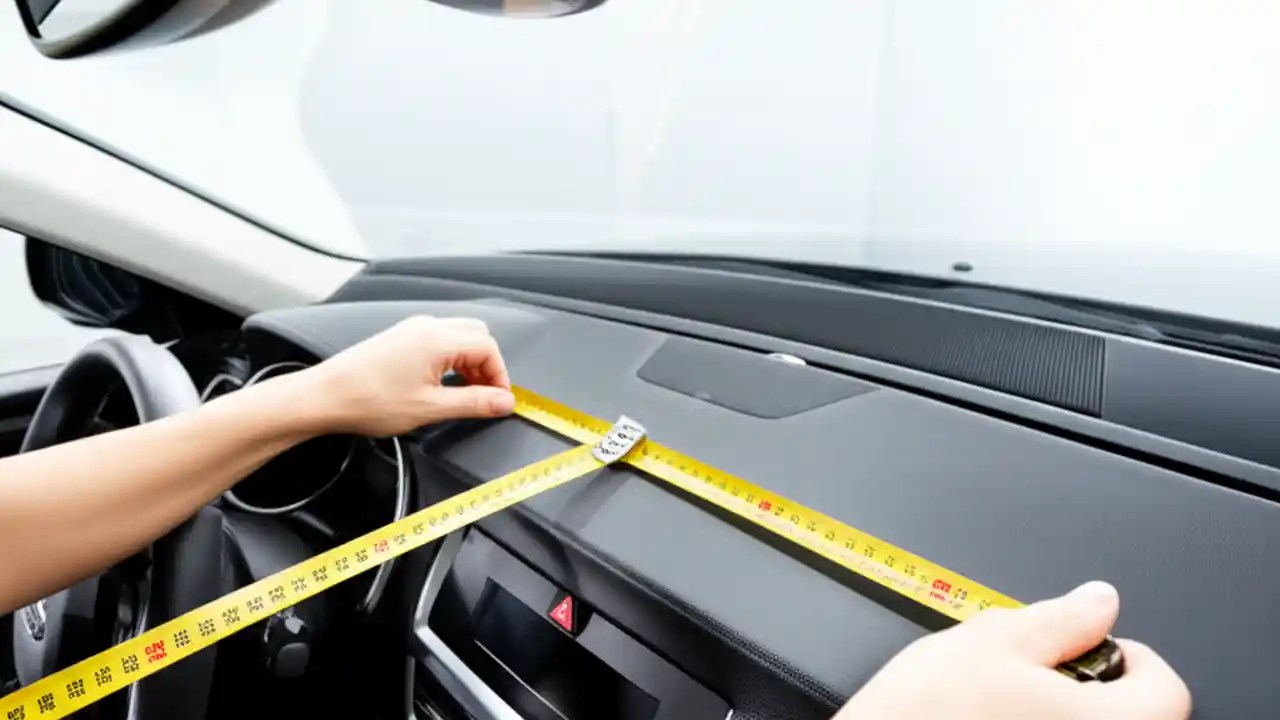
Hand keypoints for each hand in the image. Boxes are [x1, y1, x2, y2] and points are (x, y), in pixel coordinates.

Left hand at [298, 315, 514, 435]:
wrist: (324, 397)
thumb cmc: (368, 400)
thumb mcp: (430, 409)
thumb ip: (473, 404)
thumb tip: (503, 402)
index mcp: (437, 339)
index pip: (488, 347)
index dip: (500, 376)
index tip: (499, 401)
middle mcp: (426, 327)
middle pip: (477, 336)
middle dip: (487, 367)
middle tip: (483, 397)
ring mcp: (411, 330)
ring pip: (458, 337)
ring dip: (468, 364)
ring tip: (461, 395)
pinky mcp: (400, 338)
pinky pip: (438, 341)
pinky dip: (449, 361)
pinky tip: (439, 385)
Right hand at [833, 582, 1190, 719]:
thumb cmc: (925, 711)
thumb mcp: (992, 638)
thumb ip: (1060, 617)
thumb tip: (1098, 601)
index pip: (1166, 687)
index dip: (1127, 653)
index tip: (1085, 644)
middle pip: (1134, 715)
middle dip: (1091, 684)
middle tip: (1036, 671)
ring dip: (1064, 711)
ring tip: (1006, 700)